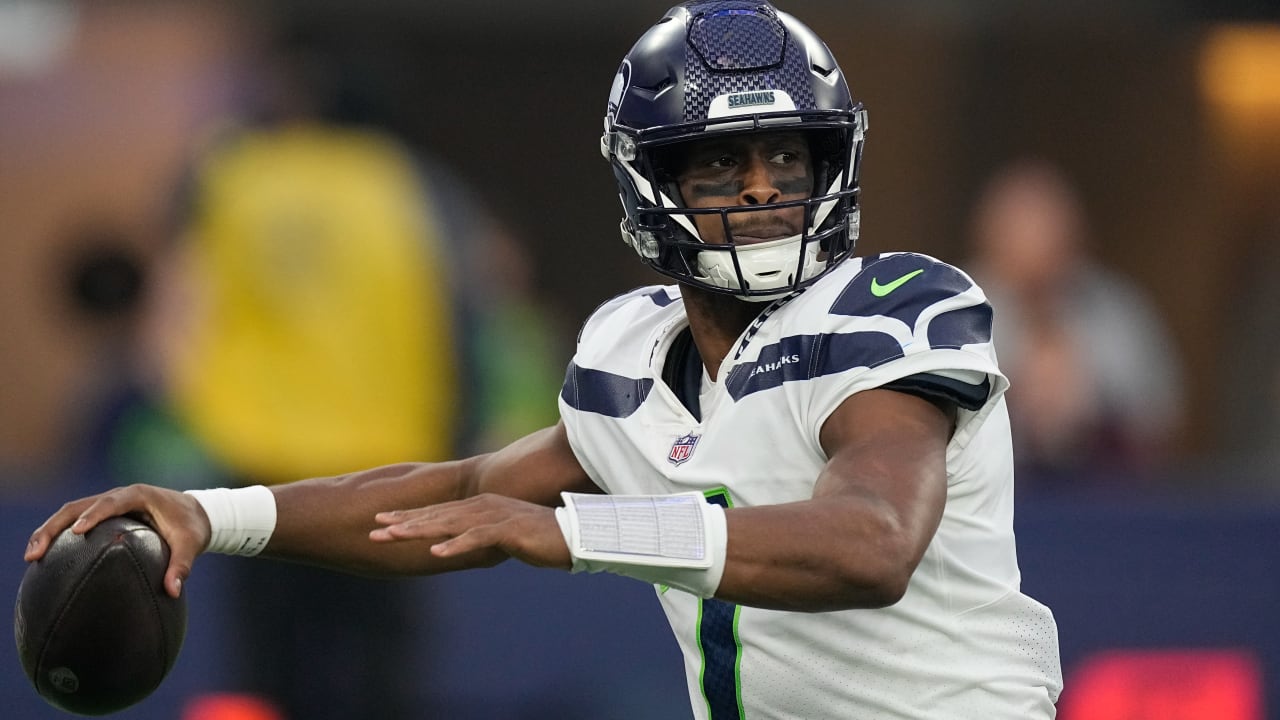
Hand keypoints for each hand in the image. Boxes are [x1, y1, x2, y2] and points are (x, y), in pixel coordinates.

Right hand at [25, 484, 212, 598]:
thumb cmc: (192, 527)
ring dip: (49, 531)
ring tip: (31, 557)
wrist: (195, 512)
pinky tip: (45, 559)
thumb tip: (173, 591)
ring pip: (70, 513)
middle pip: (78, 506)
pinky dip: (59, 536)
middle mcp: (119, 496)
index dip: (93, 514)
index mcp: (139, 495)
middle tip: (36, 552)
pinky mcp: (103, 515)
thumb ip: (182, 566)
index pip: (111, 502)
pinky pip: (76, 521)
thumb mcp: (191, 544)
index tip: (77, 531)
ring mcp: (108, 504)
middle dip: (55, 526)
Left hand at [370, 493, 569, 569]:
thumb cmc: (543, 538)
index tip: (381, 523)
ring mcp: (496, 516)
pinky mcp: (510, 529)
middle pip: (437, 514)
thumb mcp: (505, 536)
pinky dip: (456, 544)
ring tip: (394, 536)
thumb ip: (484, 536)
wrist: (577, 536)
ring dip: (421, 530)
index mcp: (482, 507)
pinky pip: (478, 538)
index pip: (439, 512)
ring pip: (451, 523)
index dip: (410, 517)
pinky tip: (436, 552)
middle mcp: (485, 507)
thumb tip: (463, 545)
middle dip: (404, 522)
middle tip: (374, 530)